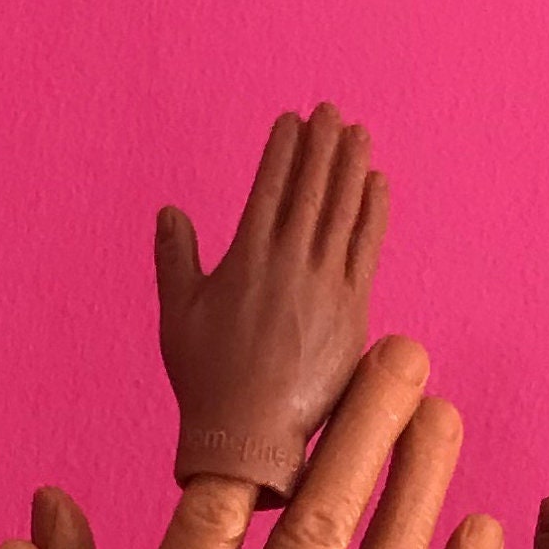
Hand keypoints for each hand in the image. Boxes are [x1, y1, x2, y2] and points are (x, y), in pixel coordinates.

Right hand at [155, 102, 387, 498]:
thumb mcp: (178, 317)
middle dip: (322, 146)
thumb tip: (170, 212)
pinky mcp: (353, 312)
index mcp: (246, 259)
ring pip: (343, 211)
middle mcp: (289, 264)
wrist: (249, 436)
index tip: (292, 121)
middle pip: (312, 189)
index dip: (283, 150)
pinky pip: (366, 248)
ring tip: (357, 134)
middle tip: (331, 112)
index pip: (270, 187)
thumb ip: (175, 259)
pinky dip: (373, 213)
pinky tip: (377, 185)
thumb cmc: (207, 382)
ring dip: (351, 167)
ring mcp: (326, 286)